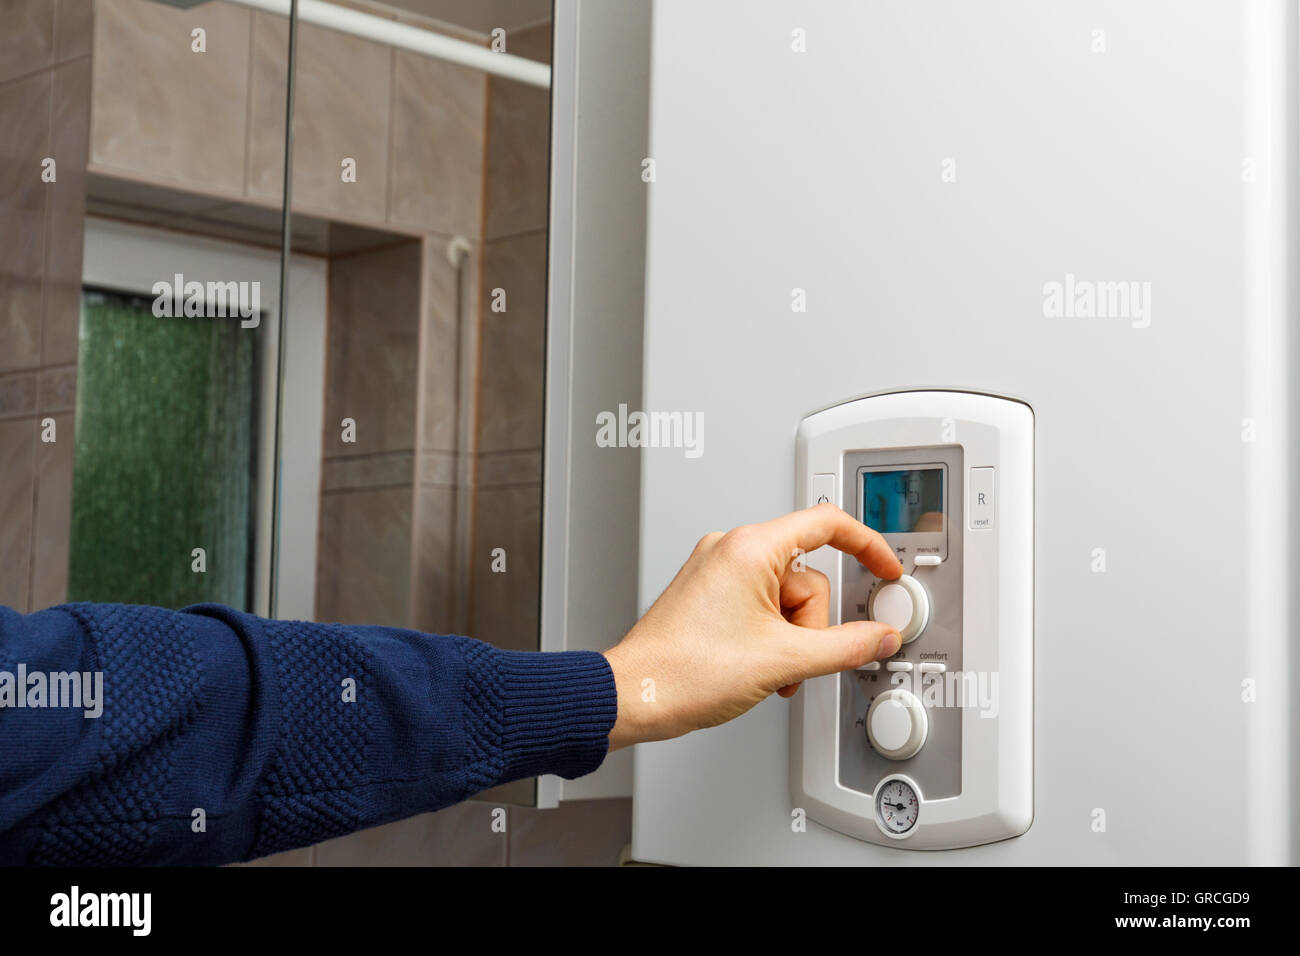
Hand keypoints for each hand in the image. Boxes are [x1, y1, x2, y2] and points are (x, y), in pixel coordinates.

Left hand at [603, 502, 903, 749]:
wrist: (635, 695)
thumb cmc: (684, 670)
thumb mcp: (784, 660)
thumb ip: (846, 646)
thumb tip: (880, 636)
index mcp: (749, 548)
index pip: (827, 524)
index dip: (867, 545)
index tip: (886, 568)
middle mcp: (731, 549)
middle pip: (807, 576)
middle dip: (810, 624)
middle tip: (792, 658)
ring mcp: (717, 572)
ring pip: (785, 598)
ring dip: (790, 638)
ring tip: (768, 670)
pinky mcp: (709, 594)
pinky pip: (760, 606)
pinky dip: (770, 637)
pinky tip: (757, 666)